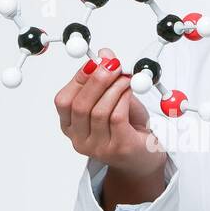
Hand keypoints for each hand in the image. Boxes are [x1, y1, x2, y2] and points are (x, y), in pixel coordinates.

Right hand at [53, 46, 166, 179]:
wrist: (146, 157)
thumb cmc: (128, 128)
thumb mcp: (115, 98)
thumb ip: (108, 78)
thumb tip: (104, 54)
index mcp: (70, 127)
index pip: (64, 101)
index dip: (78, 79)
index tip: (94, 61)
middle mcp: (79, 140)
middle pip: (80, 106)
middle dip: (97, 80)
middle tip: (112, 65)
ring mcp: (98, 148)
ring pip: (99, 111)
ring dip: (114, 88)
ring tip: (126, 78)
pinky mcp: (118, 149)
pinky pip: (116, 118)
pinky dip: (124, 98)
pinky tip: (130, 91)